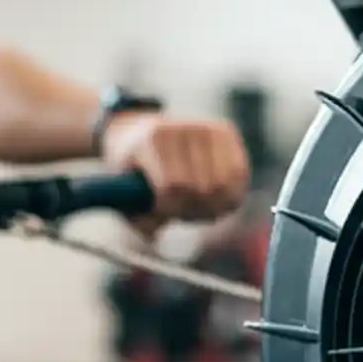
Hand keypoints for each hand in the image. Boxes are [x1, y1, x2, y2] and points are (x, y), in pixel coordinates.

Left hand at [99, 112, 249, 235]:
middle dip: (192, 210)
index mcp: (153, 140)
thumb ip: (138, 217)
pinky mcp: (226, 131)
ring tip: (196, 207)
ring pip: (223, 186)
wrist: (143, 130)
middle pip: (201, 189)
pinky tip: (215, 199)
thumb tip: (155, 233)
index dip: (171, 209)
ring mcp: (207, 128)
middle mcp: (183, 128)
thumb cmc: (134, 168)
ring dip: (212, 207)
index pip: (173, 187)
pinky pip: (239, 174)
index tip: (162, 213)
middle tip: (181, 213)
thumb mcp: (123, 190)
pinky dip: (230, 195)